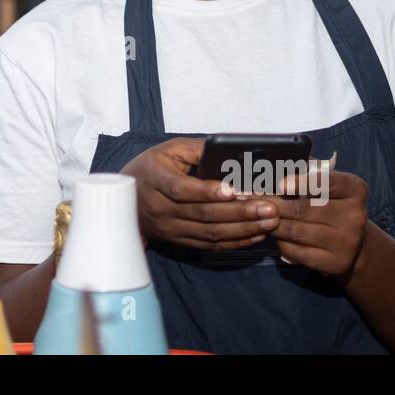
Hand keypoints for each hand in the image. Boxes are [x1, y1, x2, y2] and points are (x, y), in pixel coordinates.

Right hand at [120, 138, 279, 250]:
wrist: (124, 201)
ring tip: (269, 221)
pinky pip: (210, 245)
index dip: (206, 192)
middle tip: (269, 207)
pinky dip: (235, 242)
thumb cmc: (150, 169)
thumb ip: (197, 149)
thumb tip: (228, 149)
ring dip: (243, 229)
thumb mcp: (168, 150)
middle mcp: (161, 208)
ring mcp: (170, 228)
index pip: (181, 189)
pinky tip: (255, 234)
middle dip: (239, 212)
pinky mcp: (179, 241)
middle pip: (202, 214)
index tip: (232, 190)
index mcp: (155, 180)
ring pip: (209, 233)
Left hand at [259, 167, 368, 276]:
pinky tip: (271, 233)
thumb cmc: (331, 203)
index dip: (302, 182)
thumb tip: (277, 160)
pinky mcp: (335, 263)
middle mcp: (355, 216)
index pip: (327, 183)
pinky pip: (297, 251)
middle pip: (303, 209)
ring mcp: (346, 242)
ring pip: (296, 231)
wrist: (354, 242)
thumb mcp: (327, 184)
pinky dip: (280, 242)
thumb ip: (307, 171)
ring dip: (270, 222)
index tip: (280, 184)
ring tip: (254, 214)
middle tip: (249, 198)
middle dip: (272, 203)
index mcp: (354, 190)